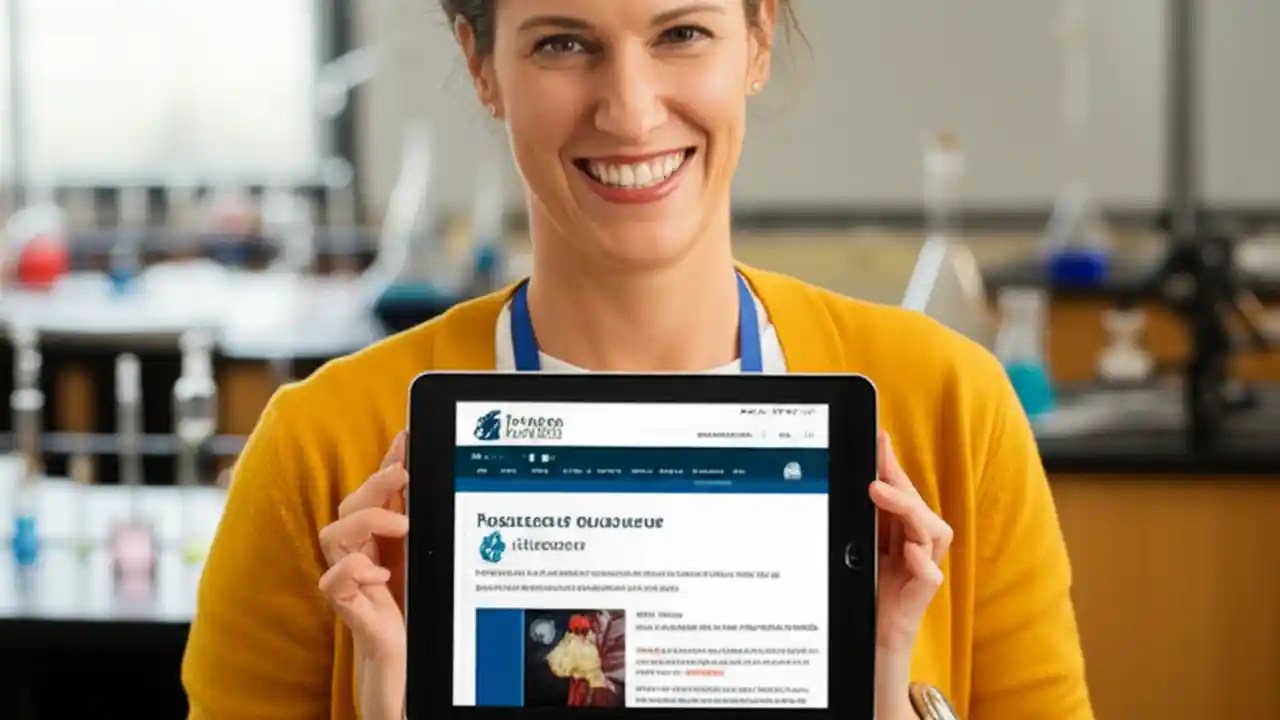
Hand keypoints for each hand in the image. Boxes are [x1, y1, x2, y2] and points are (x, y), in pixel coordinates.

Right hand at [319, 432, 409, 719]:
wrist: (407, 675)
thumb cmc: (415, 619)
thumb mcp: (427, 564)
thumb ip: (425, 527)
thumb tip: (433, 483)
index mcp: (383, 544)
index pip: (378, 495)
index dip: (386, 464)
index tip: (406, 437)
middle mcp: (362, 559)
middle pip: (349, 506)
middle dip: (375, 486)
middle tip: (404, 477)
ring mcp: (353, 586)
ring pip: (333, 535)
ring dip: (365, 523)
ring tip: (400, 528)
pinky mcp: (351, 614)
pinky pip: (333, 584)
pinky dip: (352, 572)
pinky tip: (379, 575)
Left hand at [869, 430, 952, 719]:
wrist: (867, 641)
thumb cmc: (863, 591)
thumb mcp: (852, 548)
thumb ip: (856, 519)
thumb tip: (846, 484)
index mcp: (898, 530)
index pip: (899, 490)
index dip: (891, 464)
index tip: (878, 436)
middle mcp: (915, 545)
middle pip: (916, 505)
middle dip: (898, 480)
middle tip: (874, 468)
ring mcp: (921, 569)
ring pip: (931, 531)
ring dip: (909, 510)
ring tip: (882, 495)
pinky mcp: (922, 596)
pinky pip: (930, 575)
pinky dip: (922, 562)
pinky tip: (906, 550)